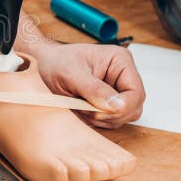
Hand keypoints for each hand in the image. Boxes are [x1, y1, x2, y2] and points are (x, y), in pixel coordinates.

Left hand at [29, 43, 144, 128]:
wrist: (44, 64)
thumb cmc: (56, 62)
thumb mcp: (71, 74)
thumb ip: (94, 90)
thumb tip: (118, 106)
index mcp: (120, 61)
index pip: (136, 93)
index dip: (122, 108)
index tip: (98, 112)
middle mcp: (123, 75)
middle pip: (133, 107)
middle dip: (109, 115)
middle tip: (85, 109)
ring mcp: (117, 88)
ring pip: (123, 116)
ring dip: (101, 118)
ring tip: (79, 106)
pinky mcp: (109, 100)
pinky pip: (112, 119)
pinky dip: (97, 120)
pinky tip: (82, 109)